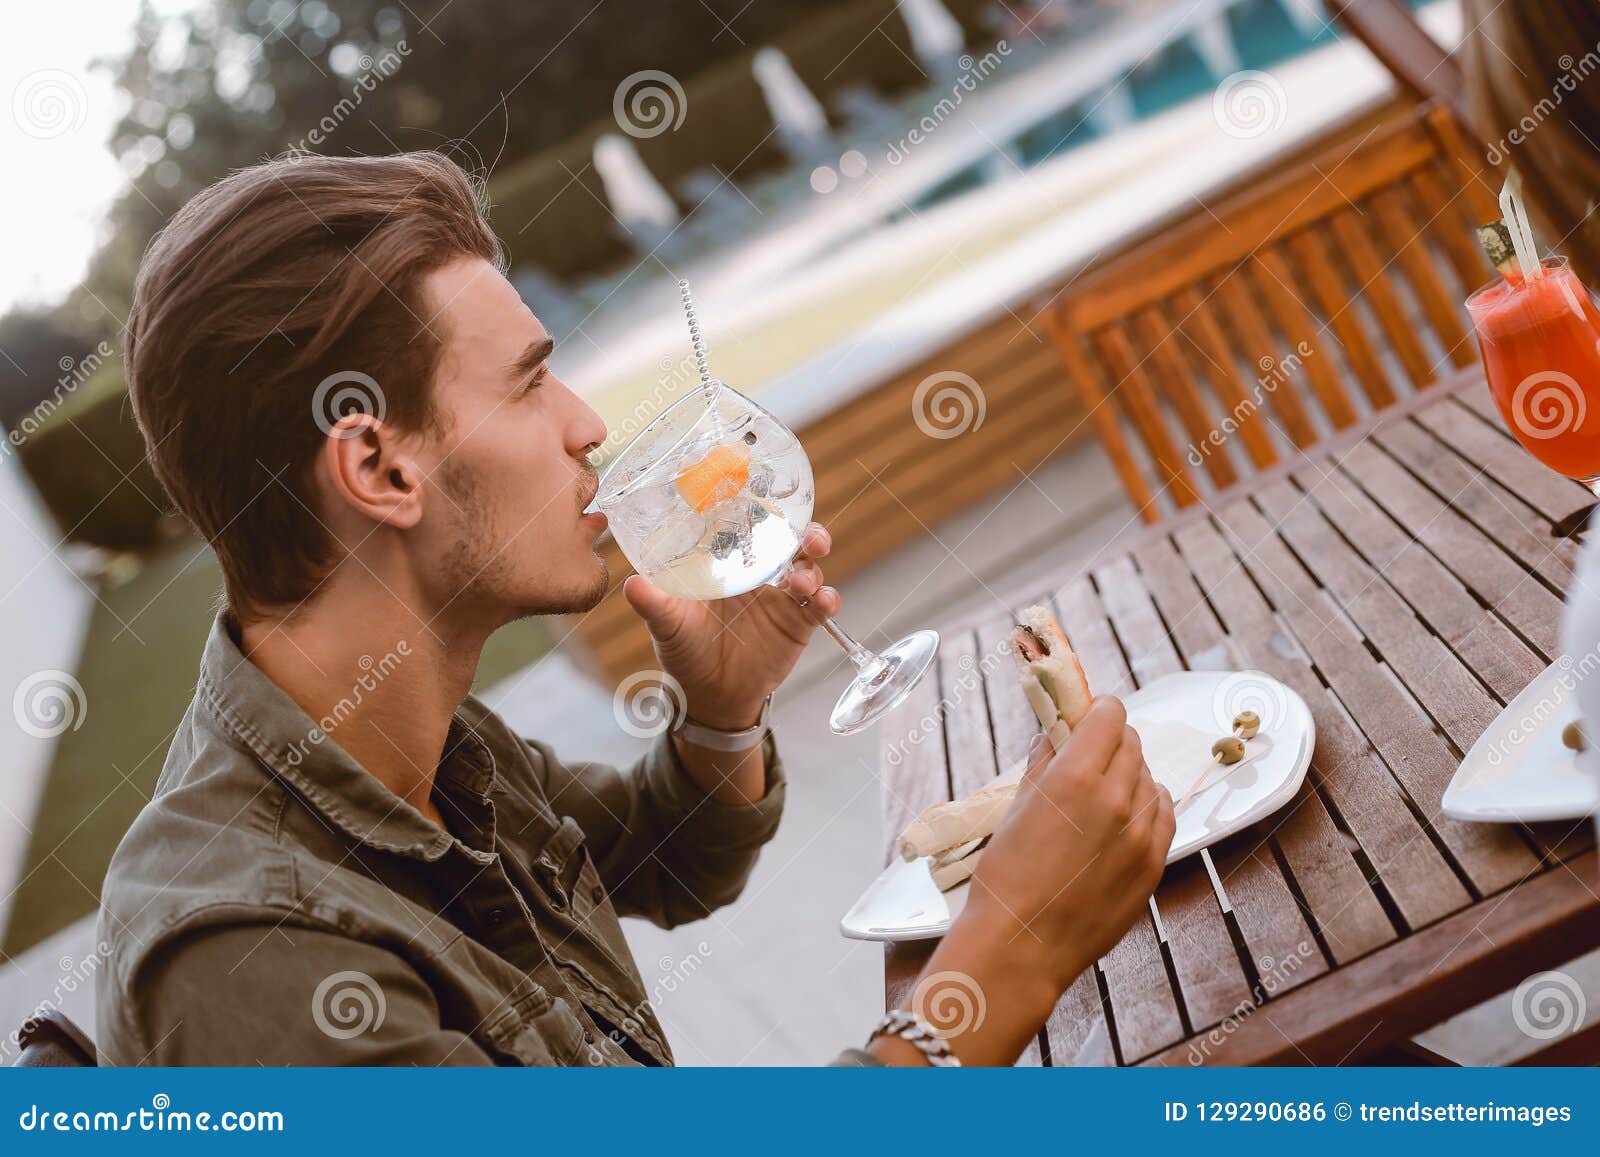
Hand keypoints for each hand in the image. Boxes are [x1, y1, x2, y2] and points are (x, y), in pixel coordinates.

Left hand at [622, 522, 838, 729]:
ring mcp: (782, 600)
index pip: (753, 529)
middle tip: (809, 537)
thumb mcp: (667, 625)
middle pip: (792, 544)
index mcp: (730, 566)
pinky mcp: (798, 625)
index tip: (770, 502)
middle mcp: (760, 577)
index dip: (767, 513)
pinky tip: (822, 601)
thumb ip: (654, 603)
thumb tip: (631, 584)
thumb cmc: (685, 650)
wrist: (709, 695)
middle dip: (807, 534)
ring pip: (810, 571)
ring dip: (813, 569)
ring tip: (802, 580)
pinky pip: (820, 608)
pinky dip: (827, 600)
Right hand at [878, 697, 1173, 1065]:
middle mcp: (1117, 798)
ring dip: (1130, 776)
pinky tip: (1129, 816)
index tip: (1086, 720)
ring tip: (1104, 795)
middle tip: (1090, 756)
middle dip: (1111, 742)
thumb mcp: (1015, 810)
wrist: (1023, 945)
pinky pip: (1164, 816)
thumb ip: (1041, 766)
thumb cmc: (1006, 879)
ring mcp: (1141, 834)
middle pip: (1132, 743)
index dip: (1096, 712)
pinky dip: (1149, 807)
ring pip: (1150, 779)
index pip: (1109, 715)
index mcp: (1076, 776)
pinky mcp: (1153, 865)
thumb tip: (1051, 739)